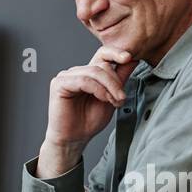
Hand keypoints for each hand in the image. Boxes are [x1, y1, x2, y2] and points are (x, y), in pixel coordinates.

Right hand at [37, 46, 135, 177]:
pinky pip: (83, 80)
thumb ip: (120, 78)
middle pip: (102, 65)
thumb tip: (132, 59)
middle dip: (116, 82)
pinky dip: (97, 89)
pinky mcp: (59, 84)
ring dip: (109, 87)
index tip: (129, 57)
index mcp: (88, 74)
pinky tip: (102, 99)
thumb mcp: (111, 97)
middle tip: (121, 98)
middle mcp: (76, 73)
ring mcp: (66, 77)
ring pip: (94, 71)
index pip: (102, 54)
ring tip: (114, 101)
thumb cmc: (88, 121)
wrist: (74, 139)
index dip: (116, 52)